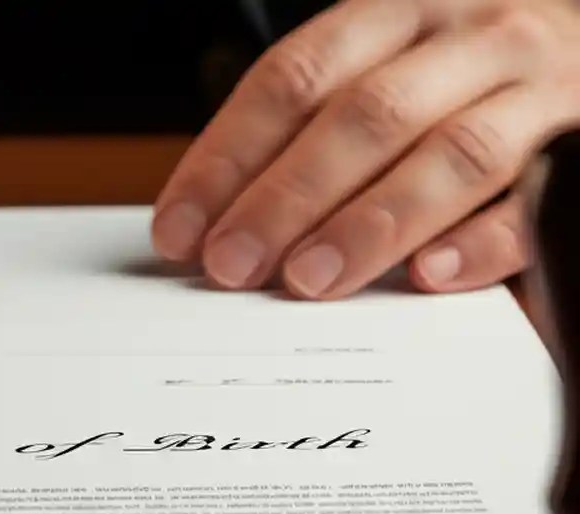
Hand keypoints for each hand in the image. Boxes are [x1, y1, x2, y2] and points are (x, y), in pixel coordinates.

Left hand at [151, 0, 579, 298]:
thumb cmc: (464, 75)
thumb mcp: (387, 68)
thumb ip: (312, 128)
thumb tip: (214, 221)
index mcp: (398, 11)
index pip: (294, 79)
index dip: (228, 157)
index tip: (181, 228)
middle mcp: (471, 37)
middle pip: (364, 116)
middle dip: (286, 198)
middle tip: (231, 264)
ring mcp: (540, 88)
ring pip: (449, 153)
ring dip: (369, 225)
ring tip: (307, 279)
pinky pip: (537, 201)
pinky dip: (480, 243)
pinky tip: (426, 278)